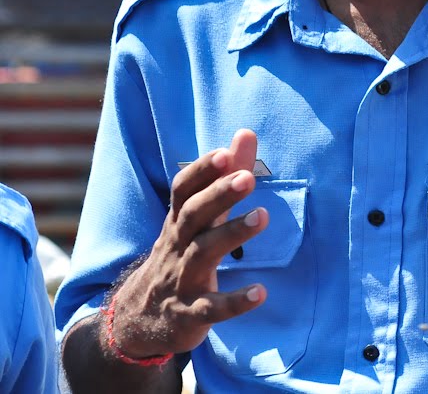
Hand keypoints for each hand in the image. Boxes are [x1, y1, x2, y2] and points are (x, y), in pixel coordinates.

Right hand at [107, 129, 269, 357]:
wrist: (138, 321)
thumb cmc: (179, 255)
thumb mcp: (197, 217)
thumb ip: (224, 177)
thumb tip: (245, 132)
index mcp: (180, 221)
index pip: (183, 190)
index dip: (201, 171)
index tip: (224, 153)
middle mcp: (178, 246)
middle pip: (193, 215)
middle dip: (217, 195)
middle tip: (246, 178)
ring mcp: (182, 280)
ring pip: (202, 254)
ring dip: (231, 234)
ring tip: (263, 216)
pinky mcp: (190, 315)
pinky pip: (211, 309)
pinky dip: (234, 302)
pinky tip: (261, 292)